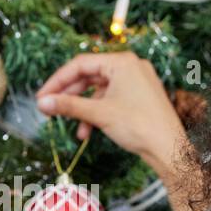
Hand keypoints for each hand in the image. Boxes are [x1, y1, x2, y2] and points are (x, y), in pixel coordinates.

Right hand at [35, 52, 186, 176]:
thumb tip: (42, 102)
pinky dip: (98, 113)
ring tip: (76, 130)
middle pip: (89, 76)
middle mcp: (130, 66)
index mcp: (122, 62)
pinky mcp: (139, 96)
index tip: (42, 96)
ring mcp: (136, 81)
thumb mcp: (98, 114)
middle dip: (69, 96)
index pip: (80, 64)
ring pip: (99, 91)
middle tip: (49, 110)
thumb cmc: (139, 126)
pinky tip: (89, 131)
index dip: (57, 81)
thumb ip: (68, 105)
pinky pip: (111, 99)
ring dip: (83, 109)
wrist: (169, 149)